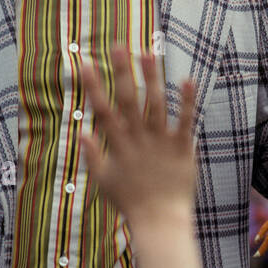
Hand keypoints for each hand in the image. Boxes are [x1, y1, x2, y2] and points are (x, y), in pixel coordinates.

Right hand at [80, 46, 196, 228]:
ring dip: (152, 78)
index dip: (93, 87)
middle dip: (122, 72)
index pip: (103, 111)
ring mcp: (161, 144)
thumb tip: (81, 132)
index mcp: (119, 147)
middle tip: (118, 46)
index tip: (85, 64)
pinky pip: (185, 122)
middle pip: (129, 101)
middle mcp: (138, 141)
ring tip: (148, 52)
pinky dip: (187, 101)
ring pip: (155, 105)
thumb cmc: (130, 203)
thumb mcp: (104, 181)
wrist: (160, 222)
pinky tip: (187, 79)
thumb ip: (93, 156)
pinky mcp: (182, 149)